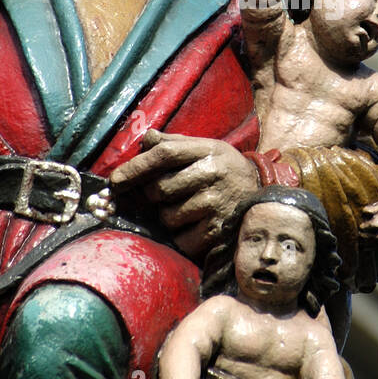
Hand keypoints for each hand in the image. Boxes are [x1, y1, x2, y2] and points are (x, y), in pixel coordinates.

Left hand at [110, 130, 259, 258]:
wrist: (262, 194)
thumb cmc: (224, 170)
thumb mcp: (205, 149)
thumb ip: (174, 144)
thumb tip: (145, 139)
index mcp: (207, 150)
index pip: (164, 154)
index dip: (136, 167)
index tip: (115, 181)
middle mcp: (213, 174)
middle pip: (160, 188)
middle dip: (152, 196)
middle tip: (163, 196)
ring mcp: (216, 203)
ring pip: (168, 216)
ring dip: (167, 217)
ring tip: (185, 210)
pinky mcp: (218, 230)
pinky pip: (181, 239)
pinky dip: (180, 237)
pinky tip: (194, 226)